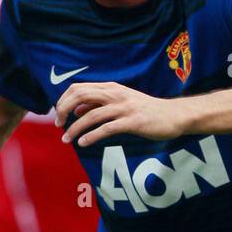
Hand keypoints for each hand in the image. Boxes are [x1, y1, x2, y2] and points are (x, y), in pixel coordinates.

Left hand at [56, 82, 189, 147]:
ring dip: (75, 128)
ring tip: (66, 139)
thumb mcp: (121, 102)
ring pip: (91, 115)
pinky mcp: (133, 122)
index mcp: (110, 88)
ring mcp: (124, 107)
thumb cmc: (146, 111)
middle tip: (58, 126)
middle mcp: (115, 94)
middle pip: (80, 96)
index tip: (59, 116)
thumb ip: (99, 104)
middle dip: (64, 111)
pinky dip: (92, 136)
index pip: (78, 88)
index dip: (64, 101)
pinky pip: (107, 128)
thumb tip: (76, 110)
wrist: (173, 116)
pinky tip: (83, 143)